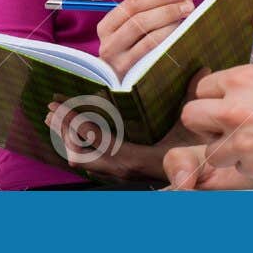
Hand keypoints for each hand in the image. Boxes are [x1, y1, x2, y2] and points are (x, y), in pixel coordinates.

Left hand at [44, 69, 209, 182]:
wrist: (199, 183)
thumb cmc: (195, 158)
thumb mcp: (192, 128)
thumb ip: (191, 99)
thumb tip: (202, 69)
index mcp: (134, 158)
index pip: (96, 140)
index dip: (75, 122)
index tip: (59, 105)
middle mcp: (122, 171)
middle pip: (80, 153)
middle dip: (63, 130)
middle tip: (50, 109)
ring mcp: (118, 176)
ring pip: (82, 160)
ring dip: (67, 139)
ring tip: (54, 119)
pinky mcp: (118, 177)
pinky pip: (90, 164)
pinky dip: (78, 147)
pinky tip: (72, 136)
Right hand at [96, 0, 193, 79]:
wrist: (120, 87)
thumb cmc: (133, 53)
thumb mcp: (133, 32)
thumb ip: (154, 11)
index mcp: (107, 27)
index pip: (132, 4)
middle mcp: (108, 42)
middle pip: (138, 17)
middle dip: (166, 7)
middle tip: (188, 4)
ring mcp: (117, 59)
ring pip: (144, 33)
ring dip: (168, 21)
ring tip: (187, 16)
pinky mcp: (128, 72)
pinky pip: (149, 50)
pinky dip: (166, 38)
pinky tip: (180, 33)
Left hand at [171, 64, 252, 185]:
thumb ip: (248, 90)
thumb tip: (229, 97)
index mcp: (242, 79)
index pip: (201, 90)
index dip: (213, 99)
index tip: (222, 104)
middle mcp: (235, 110)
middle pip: (191, 118)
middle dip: (207, 124)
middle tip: (228, 126)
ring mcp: (245, 143)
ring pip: (212, 152)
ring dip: (228, 150)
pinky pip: (239, 171)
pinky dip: (252, 168)